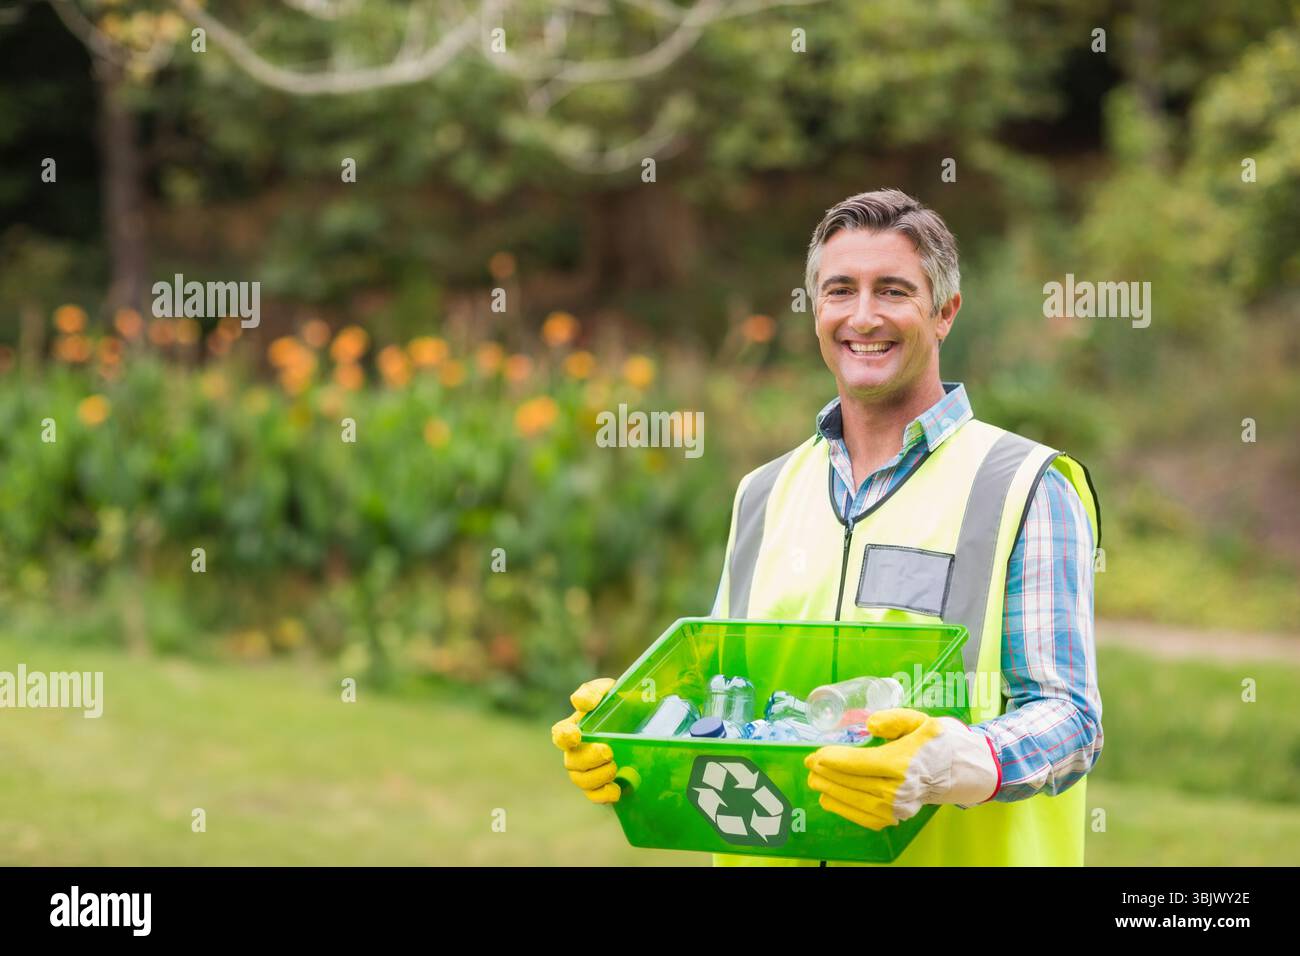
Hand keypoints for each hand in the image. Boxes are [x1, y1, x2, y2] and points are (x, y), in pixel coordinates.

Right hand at [551, 677, 620, 803]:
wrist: (646, 725)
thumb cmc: (620, 705)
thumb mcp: (609, 691)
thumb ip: (593, 692)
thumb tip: (580, 702)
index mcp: (574, 728)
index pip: (560, 734)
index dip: (564, 737)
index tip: (576, 735)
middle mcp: (576, 752)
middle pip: (571, 762)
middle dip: (588, 758)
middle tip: (608, 752)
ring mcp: (587, 771)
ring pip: (580, 781)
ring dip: (597, 776)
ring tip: (615, 767)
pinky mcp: (601, 786)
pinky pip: (594, 796)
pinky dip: (603, 795)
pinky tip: (616, 789)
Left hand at [803, 708, 998, 829]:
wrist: (964, 771)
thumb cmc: (939, 741)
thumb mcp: (920, 719)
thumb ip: (893, 718)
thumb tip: (869, 724)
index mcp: (904, 762)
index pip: (859, 764)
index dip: (833, 760)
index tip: (815, 755)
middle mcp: (900, 789)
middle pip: (853, 784)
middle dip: (827, 776)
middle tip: (810, 766)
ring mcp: (899, 807)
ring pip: (856, 802)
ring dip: (832, 792)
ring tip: (816, 780)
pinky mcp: (899, 817)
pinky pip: (866, 817)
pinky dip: (845, 809)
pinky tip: (831, 798)